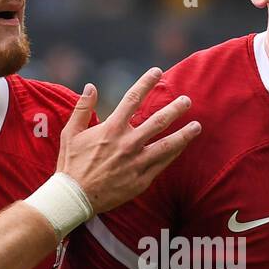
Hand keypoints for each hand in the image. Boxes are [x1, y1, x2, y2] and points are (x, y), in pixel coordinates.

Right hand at [57, 69, 199, 215]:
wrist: (75, 197)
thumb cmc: (71, 164)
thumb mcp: (71, 132)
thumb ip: (83, 108)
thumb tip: (91, 86)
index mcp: (111, 128)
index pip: (133, 98)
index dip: (146, 82)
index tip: (158, 71)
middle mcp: (127, 143)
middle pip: (158, 120)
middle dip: (175, 108)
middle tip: (187, 100)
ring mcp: (137, 162)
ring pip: (167, 144)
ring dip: (184, 134)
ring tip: (197, 126)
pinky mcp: (141, 179)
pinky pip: (162, 164)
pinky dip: (174, 154)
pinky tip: (183, 147)